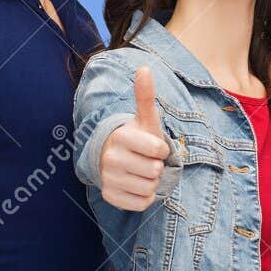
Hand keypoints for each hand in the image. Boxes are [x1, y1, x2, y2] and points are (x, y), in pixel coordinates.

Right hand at [98, 66, 173, 210]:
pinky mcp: (109, 196)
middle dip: (157, 167)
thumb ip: (146, 96)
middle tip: (147, 161)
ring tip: (141, 172)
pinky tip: (136, 185)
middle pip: (154, 171)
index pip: (158, 150)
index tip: (154, 146)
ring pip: (149, 188)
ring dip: (152, 183)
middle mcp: (110, 158)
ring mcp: (108, 178)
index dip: (162, 150)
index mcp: (121, 136)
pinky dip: (145, 197)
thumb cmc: (139, 138)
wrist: (118, 158)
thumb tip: (144, 68)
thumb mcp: (146, 119)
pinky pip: (141, 203)